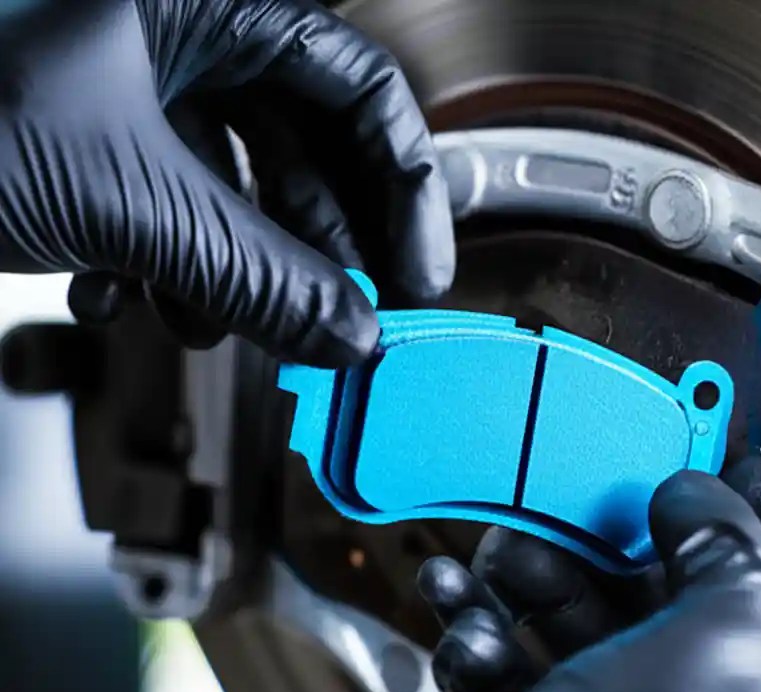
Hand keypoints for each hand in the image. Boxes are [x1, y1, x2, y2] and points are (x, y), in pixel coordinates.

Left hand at [0, 0, 453, 365]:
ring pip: (233, 184)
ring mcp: (126, 85)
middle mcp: (176, 32)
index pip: (357, 83)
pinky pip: (167, 203)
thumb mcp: (127, 198)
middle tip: (344, 318)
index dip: (404, 183)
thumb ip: (259, 271)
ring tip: (227, 323)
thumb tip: (351, 331)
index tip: (417, 271)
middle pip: (301, 141)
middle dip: (320, 244)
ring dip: (239, 268)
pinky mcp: (84, 140)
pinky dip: (167, 264)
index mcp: (204, 1)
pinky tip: (133, 299)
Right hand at [417, 456, 760, 691]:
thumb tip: (706, 498)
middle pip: (674, 602)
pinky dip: (487, 644)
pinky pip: (523, 683)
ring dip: (534, 586)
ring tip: (498, 554)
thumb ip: (725, 556)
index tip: (732, 461)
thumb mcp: (713, 648)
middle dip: (614, 543)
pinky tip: (462, 617)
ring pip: (588, 639)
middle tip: (578, 498)